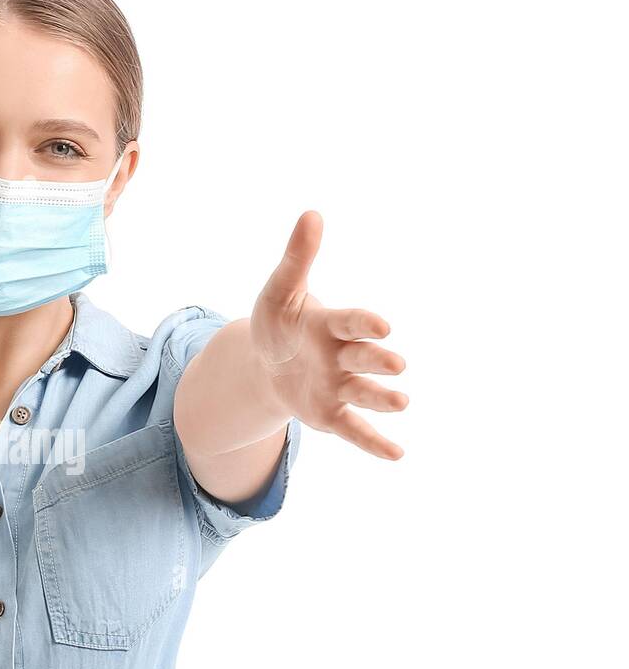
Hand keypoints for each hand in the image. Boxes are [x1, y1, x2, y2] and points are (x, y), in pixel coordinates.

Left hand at [251, 211, 406, 458]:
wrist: (265, 364)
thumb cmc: (278, 323)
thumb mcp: (278, 293)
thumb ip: (296, 259)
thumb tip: (312, 214)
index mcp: (331, 325)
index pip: (349, 322)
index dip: (363, 323)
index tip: (381, 325)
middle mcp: (343, 357)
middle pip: (363, 359)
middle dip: (378, 362)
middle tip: (396, 366)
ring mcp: (340, 387)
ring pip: (364, 395)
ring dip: (382, 399)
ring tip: (402, 402)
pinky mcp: (332, 416)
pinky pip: (355, 430)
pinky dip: (374, 442)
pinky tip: (397, 455)